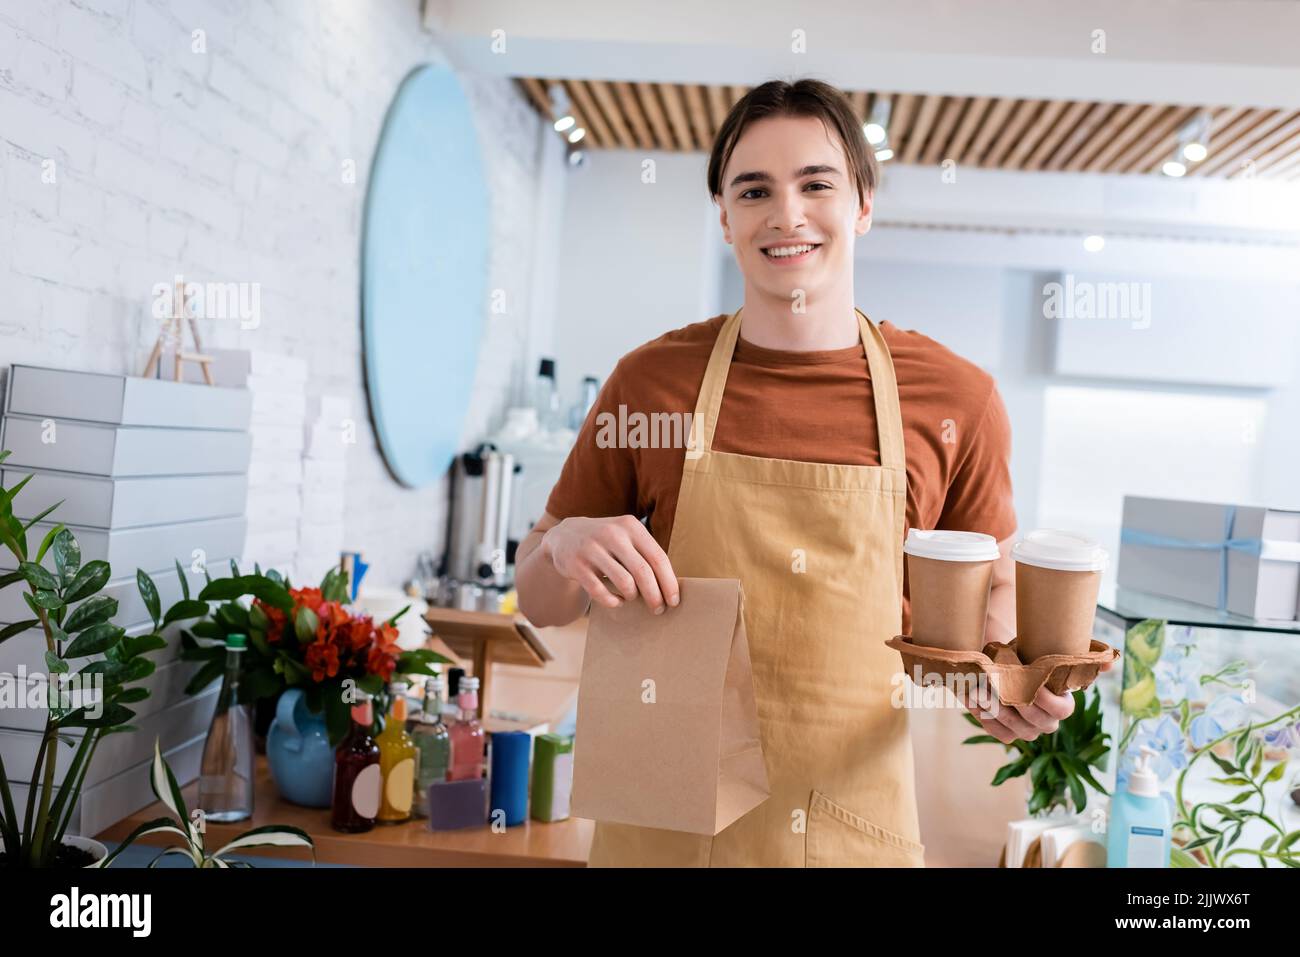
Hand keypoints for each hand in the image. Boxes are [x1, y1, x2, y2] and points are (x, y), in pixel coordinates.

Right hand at [541, 515, 679, 613]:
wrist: (564, 536)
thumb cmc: (606, 542)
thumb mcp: (626, 536)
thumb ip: (646, 554)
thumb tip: (671, 586)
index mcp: (630, 526)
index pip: (658, 558)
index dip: (669, 582)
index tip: (674, 600)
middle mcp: (612, 535)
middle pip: (643, 572)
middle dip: (654, 596)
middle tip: (658, 609)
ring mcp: (592, 549)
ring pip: (624, 583)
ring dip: (632, 596)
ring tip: (632, 598)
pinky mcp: (577, 565)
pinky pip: (601, 592)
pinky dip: (612, 601)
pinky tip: (616, 601)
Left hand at [959, 657, 1115, 744]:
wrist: (1002, 665)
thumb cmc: (1029, 658)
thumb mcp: (1050, 653)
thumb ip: (1080, 658)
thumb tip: (1110, 661)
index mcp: (1062, 705)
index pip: (1062, 711)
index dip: (1046, 699)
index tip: (1029, 681)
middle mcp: (1047, 722)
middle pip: (1036, 723)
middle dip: (1017, 704)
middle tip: (999, 685)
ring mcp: (1026, 731)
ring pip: (1015, 730)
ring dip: (996, 710)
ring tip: (981, 690)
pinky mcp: (1006, 733)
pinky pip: (998, 733)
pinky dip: (984, 718)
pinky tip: (974, 699)